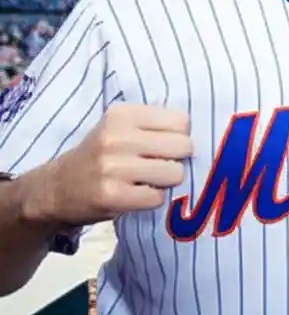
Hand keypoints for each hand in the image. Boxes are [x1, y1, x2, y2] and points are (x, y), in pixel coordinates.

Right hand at [24, 104, 191, 227]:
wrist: (57, 188)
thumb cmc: (101, 155)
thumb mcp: (121, 128)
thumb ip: (156, 125)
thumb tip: (205, 131)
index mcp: (122, 114)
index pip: (182, 121)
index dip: (179, 136)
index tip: (164, 145)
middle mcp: (116, 137)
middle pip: (183, 146)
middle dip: (177, 159)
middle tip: (157, 165)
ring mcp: (112, 167)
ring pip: (174, 173)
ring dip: (166, 181)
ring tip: (146, 180)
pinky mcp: (111, 195)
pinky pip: (158, 198)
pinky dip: (152, 200)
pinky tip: (135, 195)